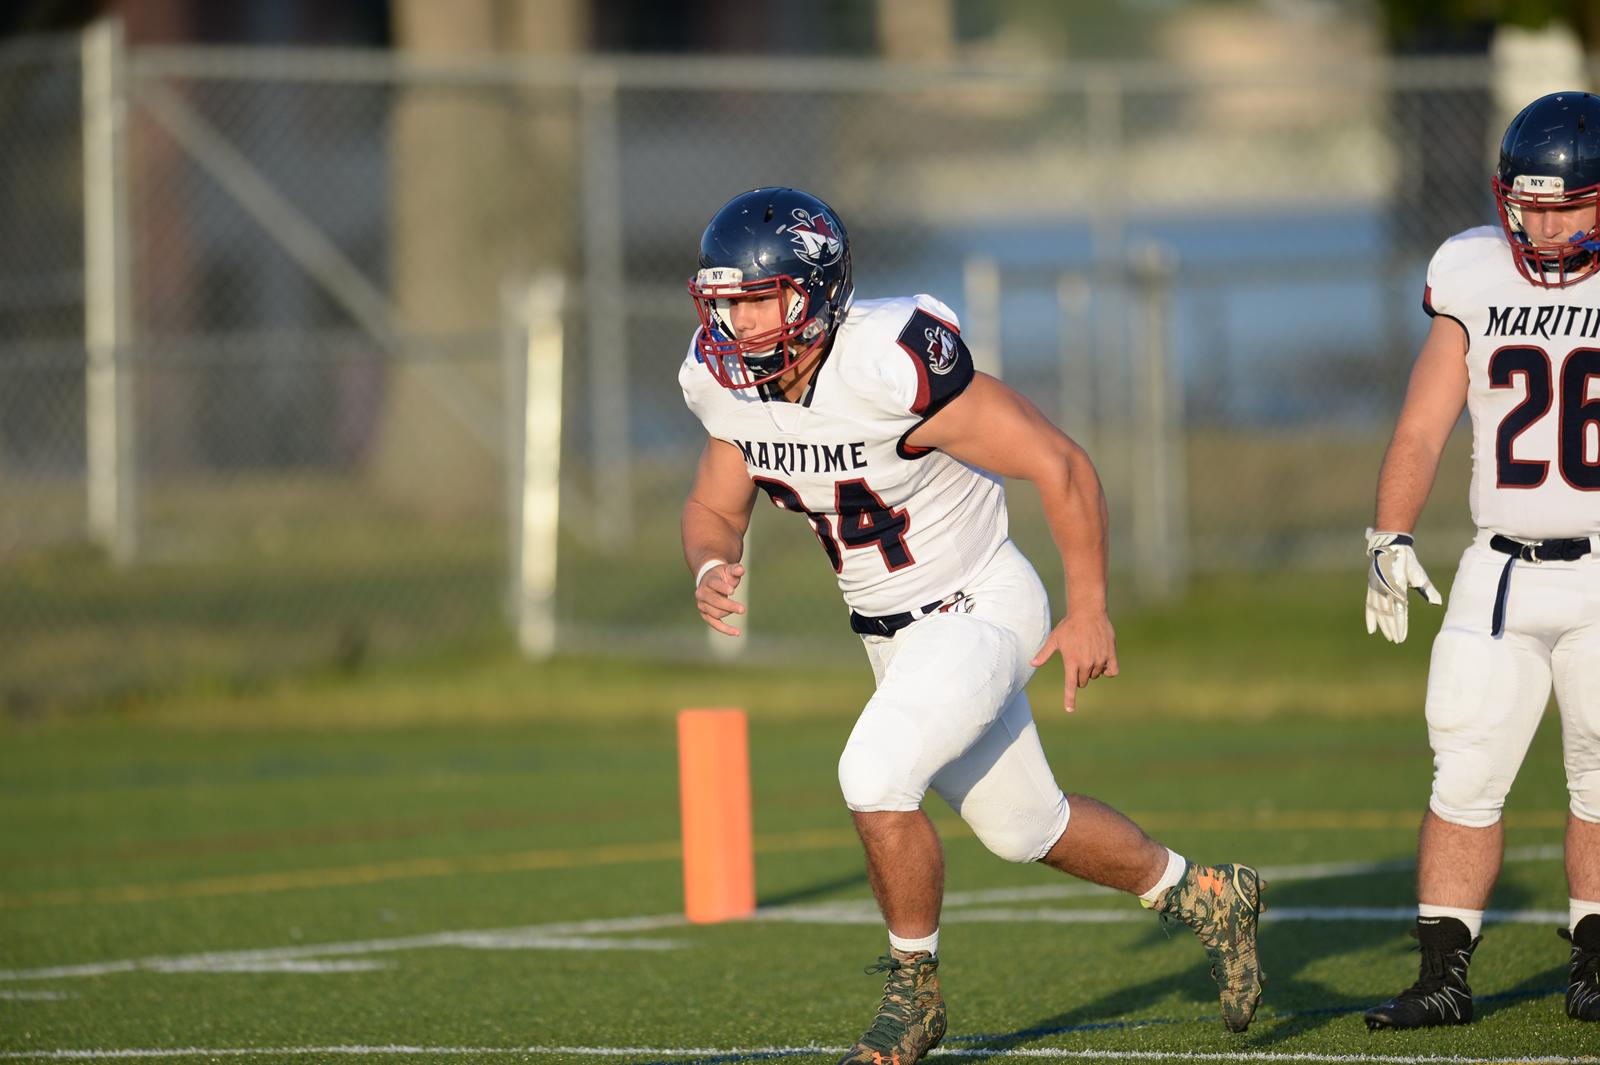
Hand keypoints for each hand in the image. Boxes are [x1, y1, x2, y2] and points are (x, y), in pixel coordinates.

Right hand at [695, 561, 745, 635]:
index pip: (714, 584)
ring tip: (740, 608)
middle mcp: (702, 593)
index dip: (722, 588)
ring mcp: (702, 605)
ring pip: (716, 613)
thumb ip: (735, 569)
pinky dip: (726, 629)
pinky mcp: (706, 615)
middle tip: (743, 609)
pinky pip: (715, 624)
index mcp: (708, 581)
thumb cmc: (722, 576)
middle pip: (715, 601)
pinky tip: (737, 632)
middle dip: (729, 606)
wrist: (709, 582)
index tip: (732, 591)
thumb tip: (741, 569)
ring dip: (729, 612)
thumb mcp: (728, 570)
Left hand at [1030, 611, 1118, 712]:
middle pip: (1083, 681)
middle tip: (1077, 659)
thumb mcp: (1054, 639)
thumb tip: (1032, 664)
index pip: (1070, 686)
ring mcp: (1100, 660)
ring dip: (1092, 670)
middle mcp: (1086, 663)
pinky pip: (1112, 672)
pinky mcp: (1111, 655)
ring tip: (1088, 652)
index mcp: (1072, 662)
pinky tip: (1102, 660)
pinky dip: (1108, 670)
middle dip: (1079, 676)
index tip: (1069, 710)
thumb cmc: (1069, 626)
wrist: (1088, 612)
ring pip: (1096, 675)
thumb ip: (1044, 654)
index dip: (1070, 699)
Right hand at [1364, 528, 1442, 643]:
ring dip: (1383, 625)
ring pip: (1378, 611)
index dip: (1400, 625)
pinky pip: (1369, 606)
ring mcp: (1376, 588)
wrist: (1390, 546)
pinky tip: (1372, 630)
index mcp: (1396, 586)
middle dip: (1392, 628)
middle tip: (1397, 640)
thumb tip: (1437, 603)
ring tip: (1389, 636)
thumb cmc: (1407, 560)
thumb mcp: (1419, 573)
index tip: (1401, 637)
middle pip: (1387, 614)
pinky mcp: (1371, 587)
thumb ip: (1427, 589)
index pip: (1398, 611)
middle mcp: (1384, 589)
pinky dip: (1370, 618)